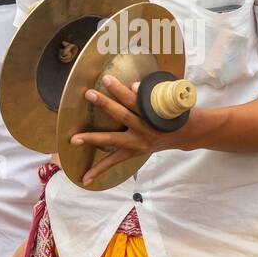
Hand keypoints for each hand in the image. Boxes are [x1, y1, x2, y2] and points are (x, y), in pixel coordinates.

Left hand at [69, 75, 185, 185]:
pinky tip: (84, 178)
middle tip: (89, 94)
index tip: (107, 79)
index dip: (121, 90)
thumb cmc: (170, 112)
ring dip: (92, 138)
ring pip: (113, 140)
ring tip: (74, 139)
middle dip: (105, 104)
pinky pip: (114, 162)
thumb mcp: (165, 100)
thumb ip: (149, 95)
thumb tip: (133, 86)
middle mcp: (145, 130)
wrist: (183, 134)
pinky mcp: (133, 153)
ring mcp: (138, 144)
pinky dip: (99, 170)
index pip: (136, 100)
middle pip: (123, 116)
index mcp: (153, 115)